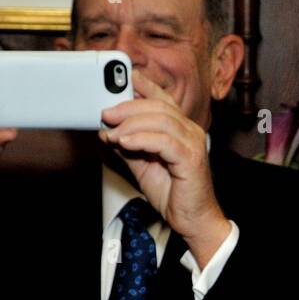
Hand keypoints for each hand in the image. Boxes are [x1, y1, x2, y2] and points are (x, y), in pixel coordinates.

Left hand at [99, 71, 231, 267]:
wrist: (192, 220)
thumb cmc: (174, 194)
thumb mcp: (143, 166)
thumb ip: (129, 147)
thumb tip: (108, 131)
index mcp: (181, 129)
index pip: (162, 99)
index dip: (143, 85)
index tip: (121, 78)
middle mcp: (190, 131)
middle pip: (158, 106)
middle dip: (127, 107)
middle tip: (105, 114)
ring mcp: (192, 143)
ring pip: (160, 120)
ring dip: (131, 124)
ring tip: (112, 134)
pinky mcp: (191, 159)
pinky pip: (164, 141)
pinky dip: (141, 139)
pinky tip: (125, 143)